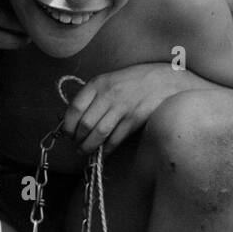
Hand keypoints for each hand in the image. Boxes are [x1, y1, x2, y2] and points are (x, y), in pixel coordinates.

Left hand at [62, 64, 192, 154]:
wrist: (165, 79)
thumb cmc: (134, 81)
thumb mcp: (109, 80)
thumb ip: (92, 96)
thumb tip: (73, 119)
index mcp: (98, 83)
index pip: (74, 108)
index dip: (68, 125)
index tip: (68, 133)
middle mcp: (108, 95)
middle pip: (85, 123)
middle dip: (78, 139)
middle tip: (77, 144)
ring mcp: (122, 107)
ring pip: (98, 133)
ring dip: (89, 146)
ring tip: (85, 151)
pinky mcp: (135, 119)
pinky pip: (115, 139)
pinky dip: (106, 149)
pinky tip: (103, 152)